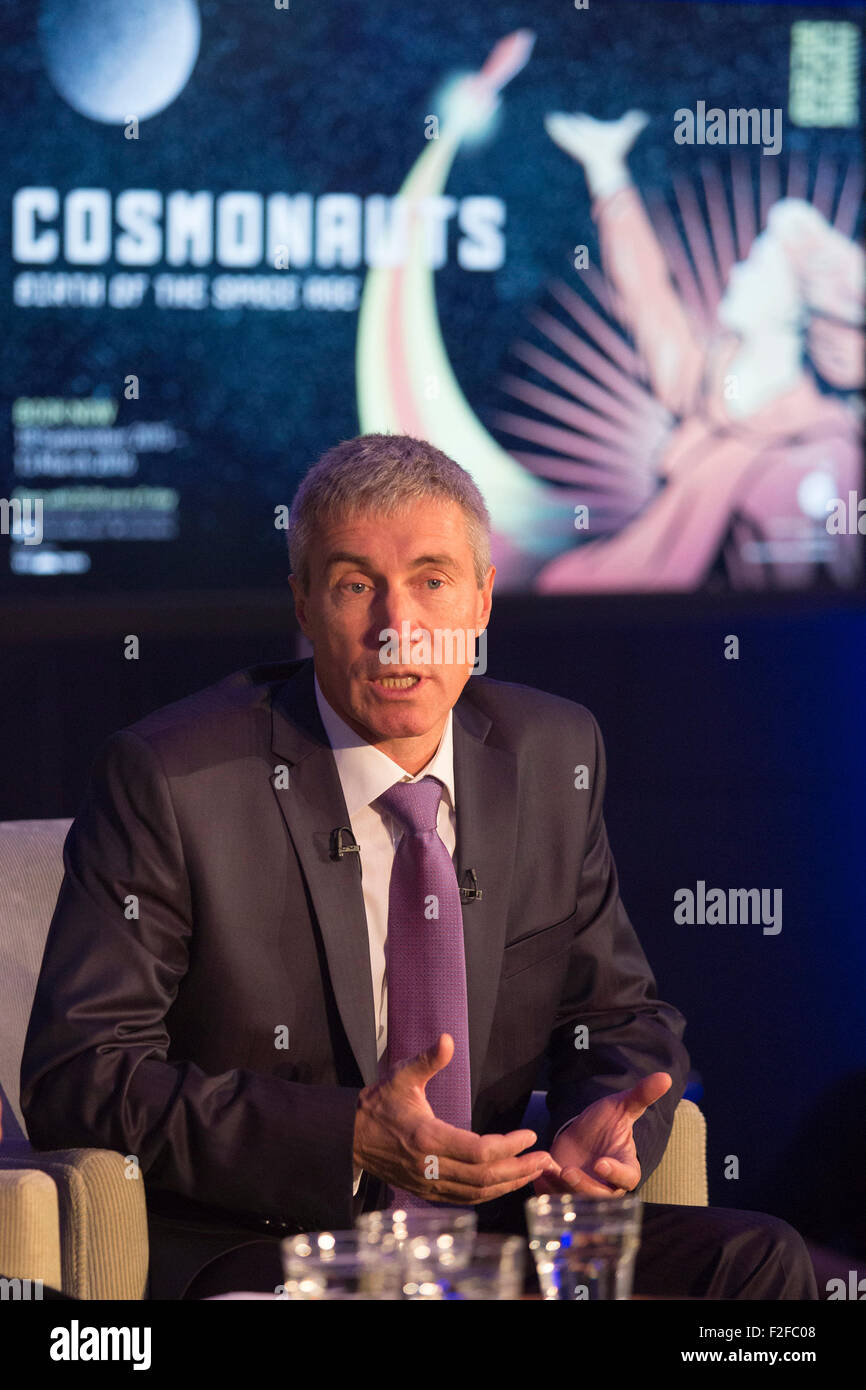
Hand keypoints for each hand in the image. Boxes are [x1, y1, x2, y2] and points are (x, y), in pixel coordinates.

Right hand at [353, 1033, 561, 1203]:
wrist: (351, 1137)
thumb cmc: (380, 1103)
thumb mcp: (402, 1075)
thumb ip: (428, 1060)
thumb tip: (448, 1039)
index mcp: (427, 1137)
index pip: (479, 1150)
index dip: (509, 1146)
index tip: (530, 1135)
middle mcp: (429, 1166)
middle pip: (485, 1178)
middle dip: (520, 1169)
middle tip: (546, 1159)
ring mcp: (428, 1183)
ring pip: (478, 1193)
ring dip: (510, 1184)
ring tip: (534, 1171)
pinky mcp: (427, 1192)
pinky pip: (466, 1199)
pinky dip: (491, 1194)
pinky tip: (508, 1183)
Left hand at [534, 1072, 672, 1197]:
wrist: (579, 1134)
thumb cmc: (604, 1123)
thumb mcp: (621, 1106)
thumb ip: (642, 1095)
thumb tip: (665, 1076)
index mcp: (626, 1167)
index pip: (627, 1177)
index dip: (616, 1173)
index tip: (601, 1163)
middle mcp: (608, 1185)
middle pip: (600, 1196)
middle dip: (584, 1186)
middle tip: (568, 1171)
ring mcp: (585, 1191)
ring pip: (577, 1199)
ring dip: (563, 1188)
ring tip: (552, 1170)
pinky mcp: (565, 1192)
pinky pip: (556, 1196)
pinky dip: (546, 1188)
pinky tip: (538, 1173)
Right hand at [544, 108, 648, 167]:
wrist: (607, 160)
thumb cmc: (617, 148)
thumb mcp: (627, 130)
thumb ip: (633, 122)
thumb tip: (644, 116)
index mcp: (594, 130)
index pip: (586, 124)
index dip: (582, 120)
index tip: (578, 116)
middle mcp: (584, 134)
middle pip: (574, 127)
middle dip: (567, 123)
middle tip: (559, 118)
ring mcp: (577, 140)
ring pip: (566, 130)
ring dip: (558, 125)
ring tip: (550, 118)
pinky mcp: (571, 143)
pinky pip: (561, 135)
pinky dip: (555, 129)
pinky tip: (549, 122)